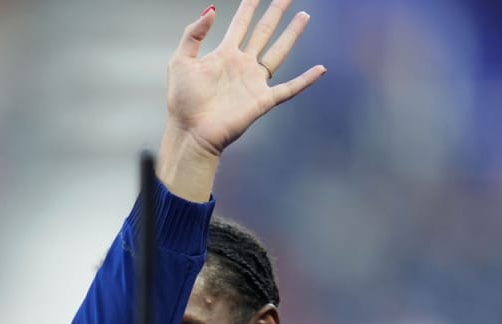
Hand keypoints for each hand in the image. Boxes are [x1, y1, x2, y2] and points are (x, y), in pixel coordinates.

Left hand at [158, 0, 325, 199]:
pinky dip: (306, 79)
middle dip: (276, 12)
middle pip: (264, 31)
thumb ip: (193, 34)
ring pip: (279, 52)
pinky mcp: (263, 100)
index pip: (241, 23)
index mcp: (224, 55)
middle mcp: (242, 65)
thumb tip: (212, 9)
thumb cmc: (182, 102)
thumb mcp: (181, 62)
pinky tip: (321, 69)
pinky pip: (289, 88)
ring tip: (304, 16)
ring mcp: (254, 82)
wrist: (191, 132)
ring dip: (292, 34)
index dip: (250, 5)